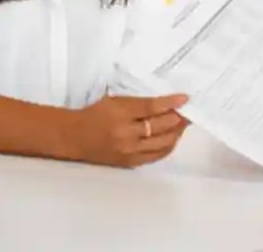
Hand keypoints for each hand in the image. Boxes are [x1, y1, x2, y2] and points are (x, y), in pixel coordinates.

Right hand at [69, 94, 189, 167]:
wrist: (75, 137)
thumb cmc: (95, 114)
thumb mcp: (114, 100)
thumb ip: (138, 102)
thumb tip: (165, 104)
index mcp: (120, 112)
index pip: (151, 107)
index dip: (170, 103)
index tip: (185, 99)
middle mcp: (125, 133)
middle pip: (160, 126)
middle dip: (177, 118)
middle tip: (187, 112)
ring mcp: (129, 150)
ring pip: (162, 143)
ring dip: (176, 133)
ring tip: (182, 124)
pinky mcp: (130, 162)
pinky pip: (156, 156)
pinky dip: (168, 146)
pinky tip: (172, 138)